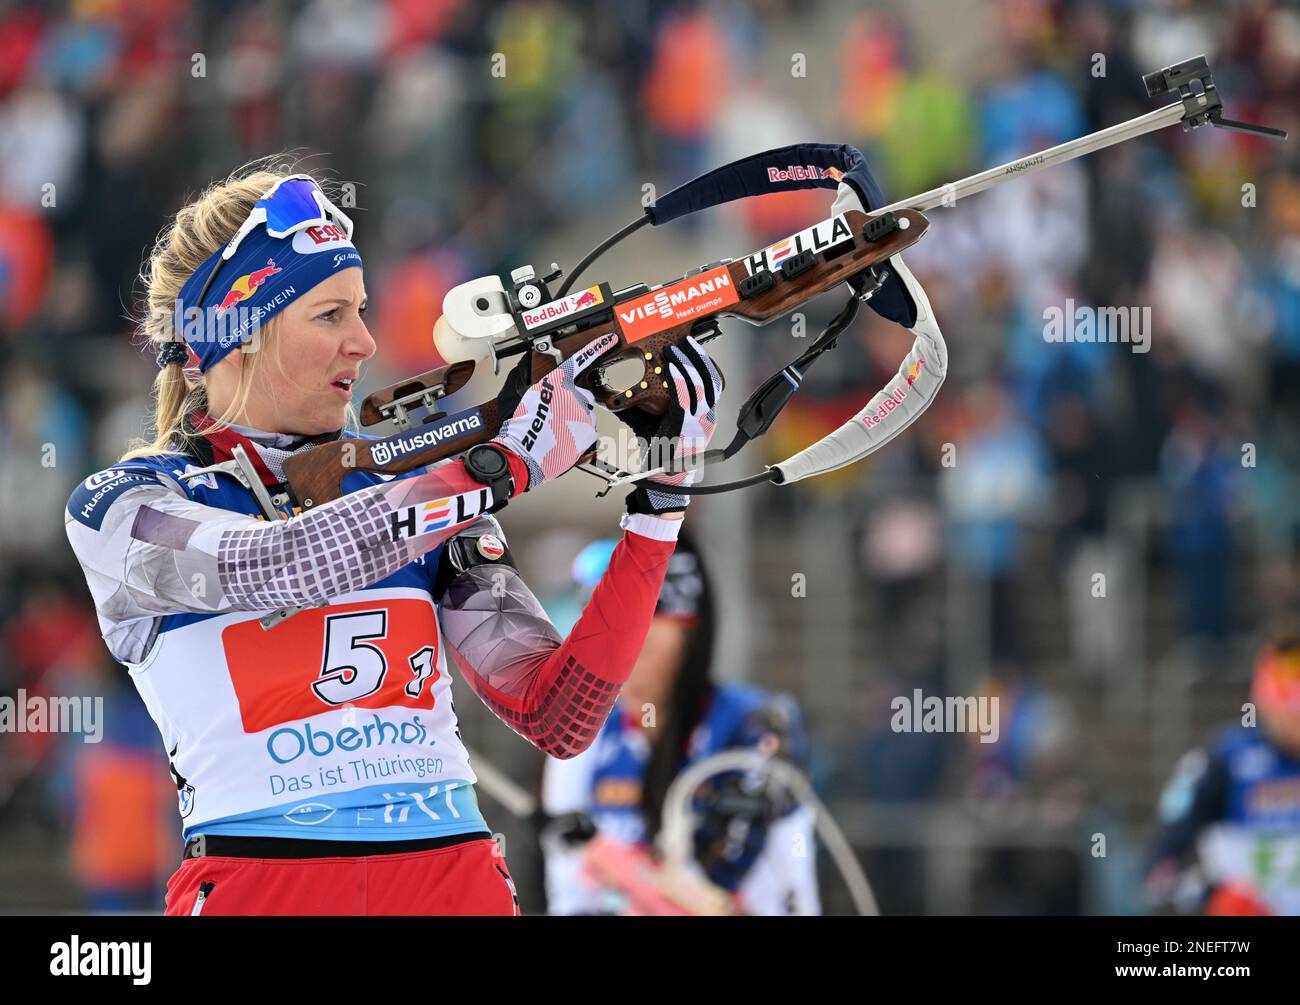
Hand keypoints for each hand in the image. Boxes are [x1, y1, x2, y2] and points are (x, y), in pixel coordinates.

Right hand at [492, 334, 617, 489]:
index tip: (610, 341)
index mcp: (557, 381)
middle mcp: (574, 394)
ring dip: (575, 420)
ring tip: (556, 431)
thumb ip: (533, 380)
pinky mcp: (589, 432)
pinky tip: (563, 440)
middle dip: (572, 403)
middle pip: (582, 394)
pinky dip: (579, 436)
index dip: (596, 347)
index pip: (580, 359)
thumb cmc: (519, 426)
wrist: (523, 452)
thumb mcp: (517, 392)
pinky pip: (588, 431)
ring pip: (585, 414)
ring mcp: (584, 413)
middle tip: (555, 416)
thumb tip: (535, 371)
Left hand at [619, 335, 724, 514]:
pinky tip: (670, 367)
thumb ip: (656, 406)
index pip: (714, 383)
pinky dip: (679, 380)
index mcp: (706, 416)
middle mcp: (708, 418)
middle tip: (685, 342)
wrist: (661, 480)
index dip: (705, 362)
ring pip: (701, 385)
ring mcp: (699, 423)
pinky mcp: (686, 427)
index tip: (693, 347)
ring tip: (675, 349)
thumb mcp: (662, 425)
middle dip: (697, 357)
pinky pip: (686, 398)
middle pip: (711, 379)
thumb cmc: (661, 453)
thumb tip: (633, 390)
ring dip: (687, 363)